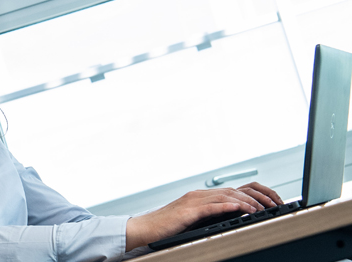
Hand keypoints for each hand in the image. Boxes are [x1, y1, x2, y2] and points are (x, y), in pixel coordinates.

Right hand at [125, 182, 282, 250]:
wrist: (145, 228)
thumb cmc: (166, 226)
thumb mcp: (192, 219)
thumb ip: (209, 215)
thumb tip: (232, 216)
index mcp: (201, 196)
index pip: (233, 190)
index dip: (253, 193)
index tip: (270, 200)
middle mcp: (198, 195)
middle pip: (233, 190)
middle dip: (256, 196)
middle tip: (273, 202)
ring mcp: (192, 201)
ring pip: (225, 196)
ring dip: (245, 201)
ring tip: (261, 208)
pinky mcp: (187, 211)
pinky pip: (211, 206)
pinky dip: (227, 206)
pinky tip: (239, 208)